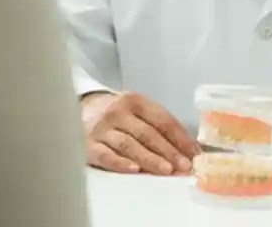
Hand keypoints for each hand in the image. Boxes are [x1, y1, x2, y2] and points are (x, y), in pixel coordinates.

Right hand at [81, 91, 198, 174]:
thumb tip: (188, 151)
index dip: (180, 137)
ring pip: (129, 145)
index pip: (162, 120)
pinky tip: (134, 170)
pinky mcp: (89, 145)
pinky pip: (106, 155)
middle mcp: (118, 112)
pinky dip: (120, 163)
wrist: (78, 110)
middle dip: (168, 151)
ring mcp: (103, 129)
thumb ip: (158, 126)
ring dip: (150, 158)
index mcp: (135, 101)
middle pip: (147, 133)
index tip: (194, 154)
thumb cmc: (116, 115)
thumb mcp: (136, 111)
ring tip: (166, 170)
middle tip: (183, 166)